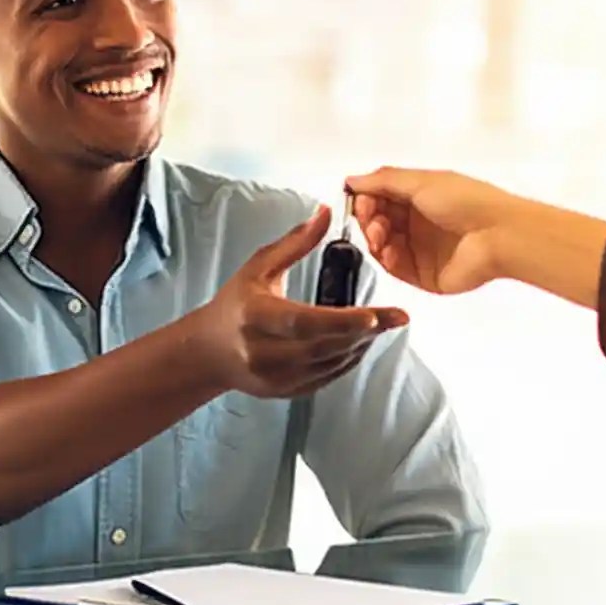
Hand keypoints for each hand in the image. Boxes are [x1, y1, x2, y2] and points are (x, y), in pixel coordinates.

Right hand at [198, 205, 408, 397]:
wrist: (209, 353)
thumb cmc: (235, 304)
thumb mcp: (259, 267)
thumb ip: (294, 243)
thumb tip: (326, 213)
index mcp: (255, 317)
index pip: (303, 322)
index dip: (341, 321)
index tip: (373, 316)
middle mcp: (264, 352)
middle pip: (324, 345)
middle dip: (364, 331)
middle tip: (396, 317)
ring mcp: (275, 377)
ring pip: (330, 363)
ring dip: (360, 345)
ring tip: (383, 325)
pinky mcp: (285, 391)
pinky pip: (327, 377)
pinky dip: (348, 360)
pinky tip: (362, 343)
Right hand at [344, 167, 540, 294]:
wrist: (498, 235)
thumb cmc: (470, 202)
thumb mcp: (421, 181)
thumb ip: (384, 181)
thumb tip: (353, 180)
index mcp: (421, 197)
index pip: (381, 198)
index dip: (366, 199)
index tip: (358, 199)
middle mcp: (420, 223)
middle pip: (379, 223)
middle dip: (369, 219)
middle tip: (370, 218)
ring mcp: (422, 250)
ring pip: (383, 247)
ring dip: (375, 239)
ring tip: (380, 234)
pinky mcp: (425, 275)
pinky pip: (396, 269)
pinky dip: (387, 260)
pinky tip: (389, 251)